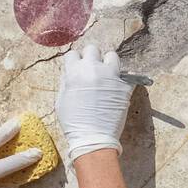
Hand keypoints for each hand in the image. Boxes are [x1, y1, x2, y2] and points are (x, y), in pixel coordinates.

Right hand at [55, 45, 132, 163]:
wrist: (93, 138)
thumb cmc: (74, 123)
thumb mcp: (61, 101)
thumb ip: (65, 83)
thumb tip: (70, 73)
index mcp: (74, 72)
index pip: (73, 54)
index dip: (74, 61)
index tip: (77, 67)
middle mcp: (93, 69)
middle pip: (92, 49)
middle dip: (91, 58)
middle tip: (92, 70)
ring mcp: (110, 76)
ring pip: (112, 56)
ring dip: (108, 64)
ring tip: (106, 76)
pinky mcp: (124, 85)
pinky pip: (126, 75)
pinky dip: (121, 80)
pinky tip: (116, 89)